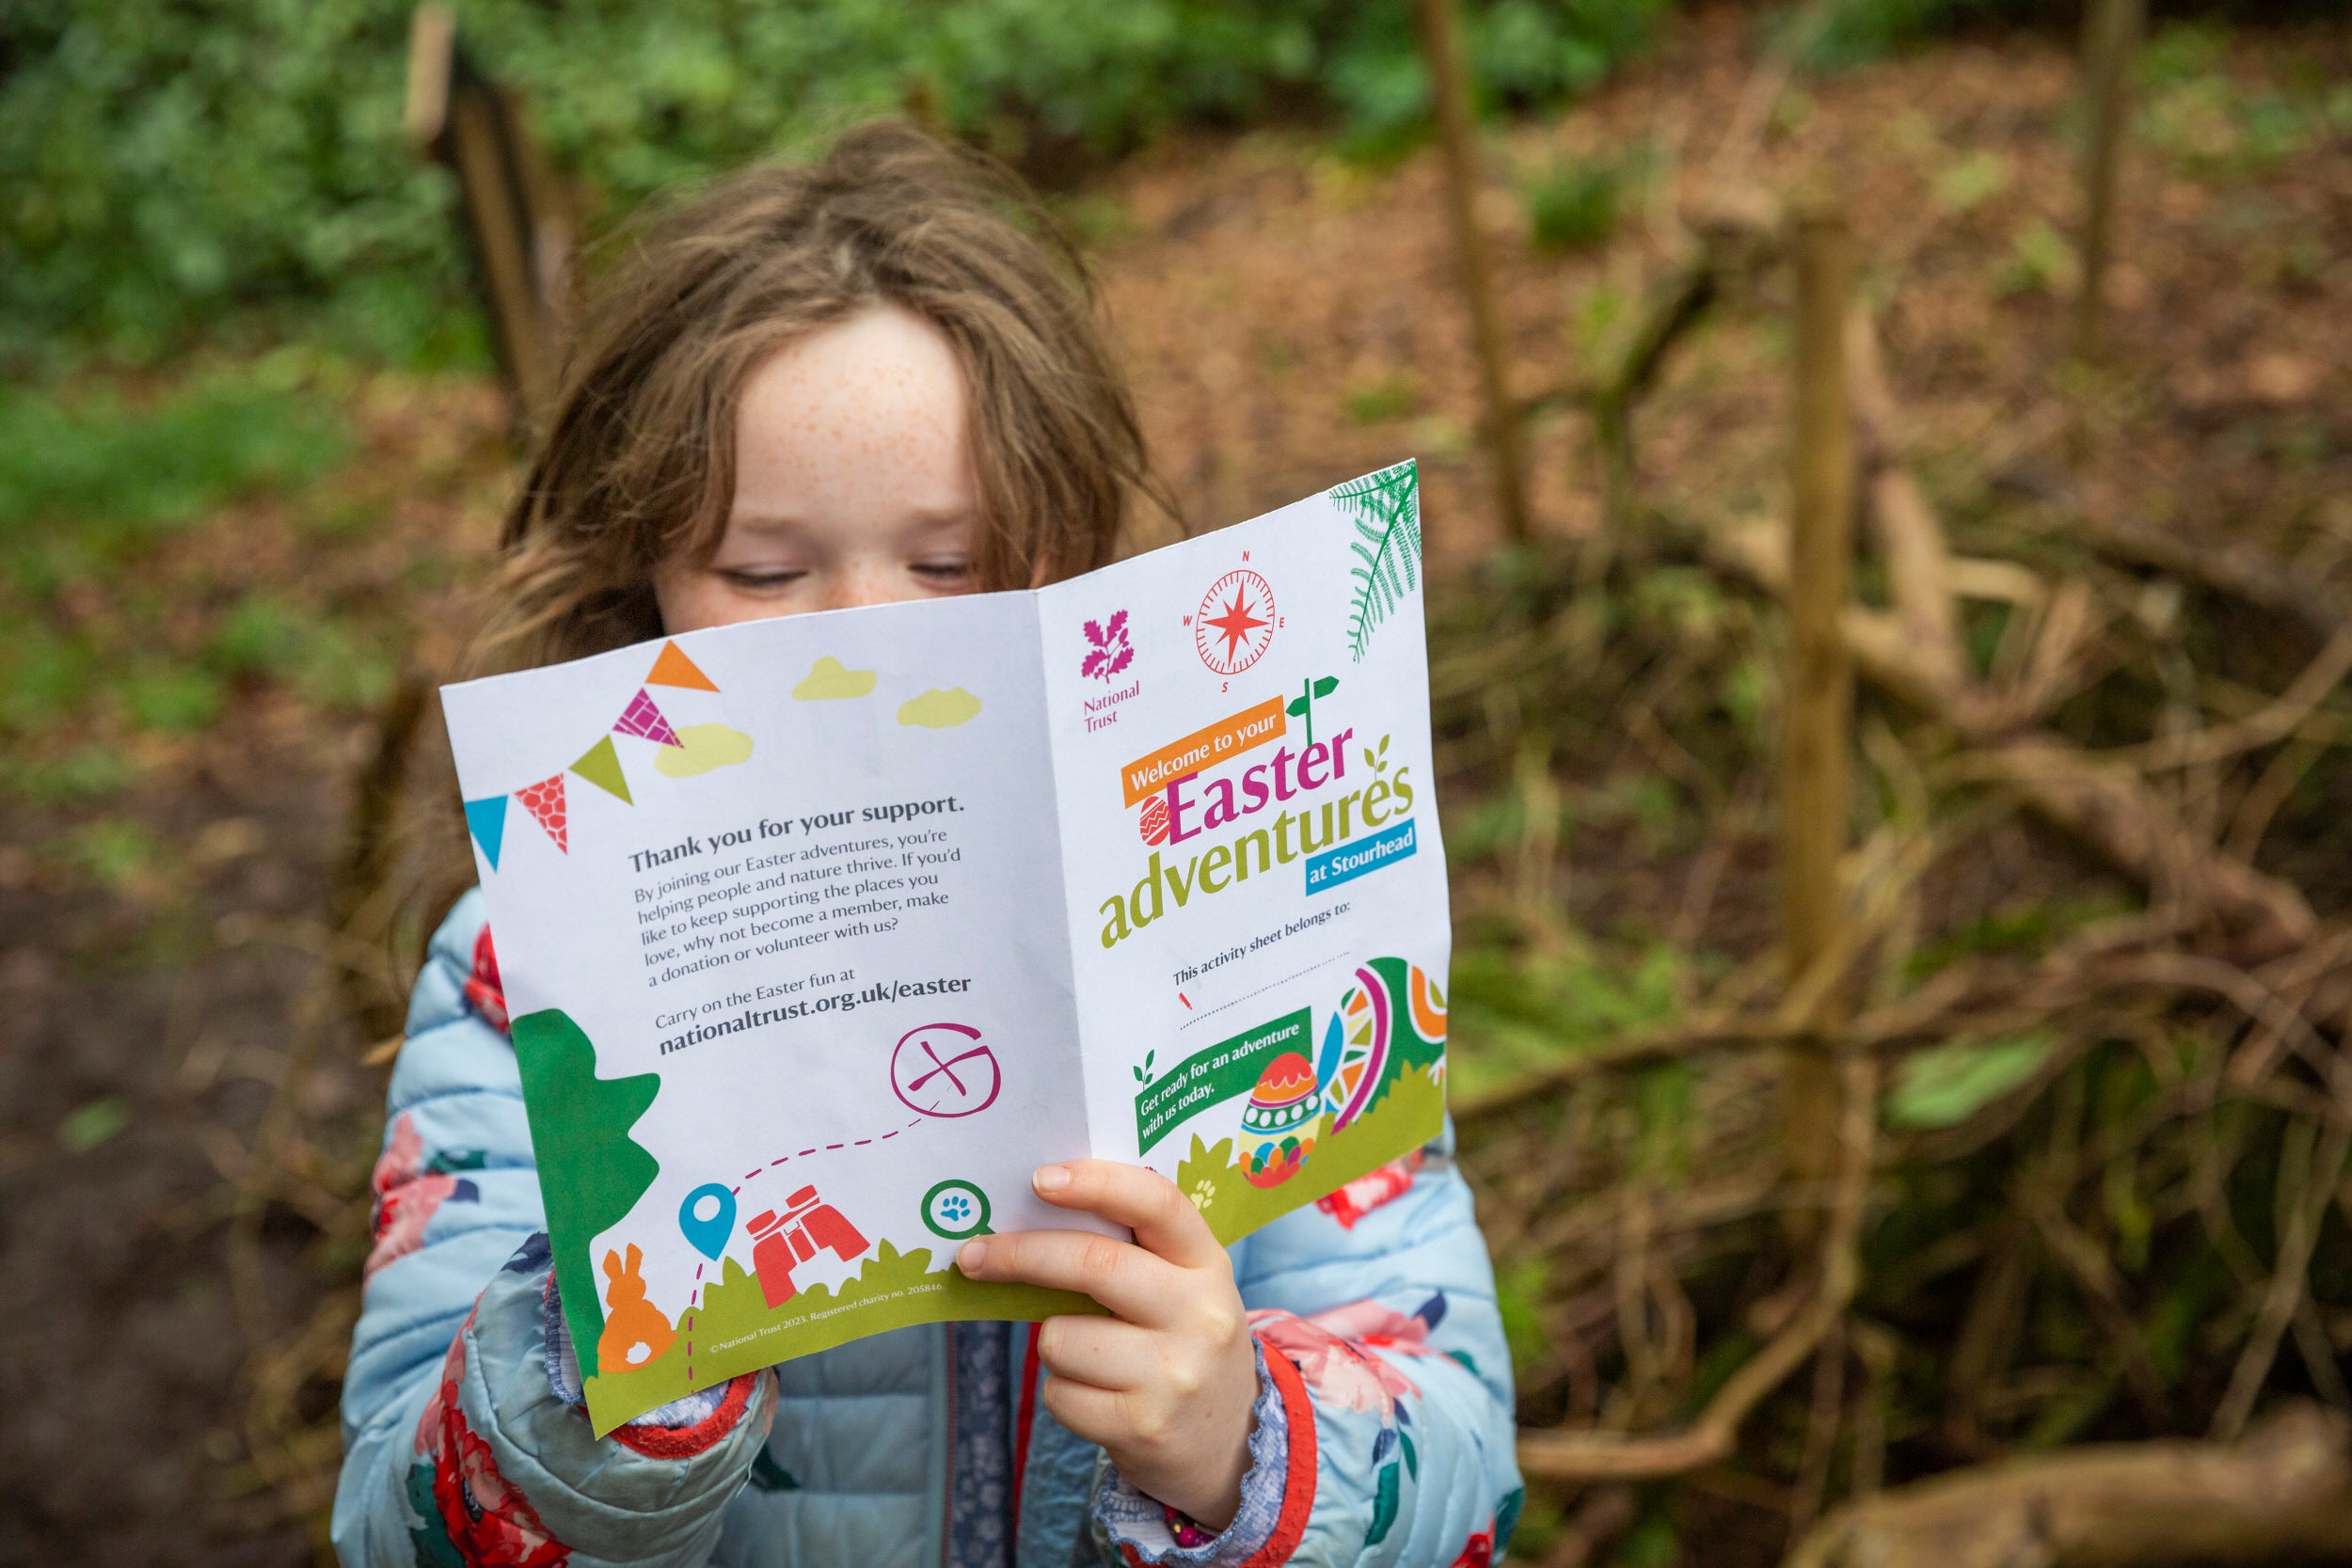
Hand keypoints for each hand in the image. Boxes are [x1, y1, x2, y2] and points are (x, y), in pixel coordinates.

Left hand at [955, 1161, 1258, 1528]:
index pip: (1157, 1203)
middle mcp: (1199, 1314)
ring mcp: (1174, 1374)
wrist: (1229, 1442)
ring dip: (1052, 1342)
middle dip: (1020, 1254)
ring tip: (1088, 1355)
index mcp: (1207, 1263)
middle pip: (1093, 1262)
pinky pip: (1059, 1394)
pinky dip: (1061, 1392)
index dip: (1096, 1183)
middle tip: (973, 1254)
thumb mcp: (1181, 1286)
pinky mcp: (1143, 1427)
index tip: (1039, 1179)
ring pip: (1061, 1337)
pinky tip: (1096, 1396)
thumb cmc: (1180, 1341)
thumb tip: (1028, 1216)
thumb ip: (1130, 1249)